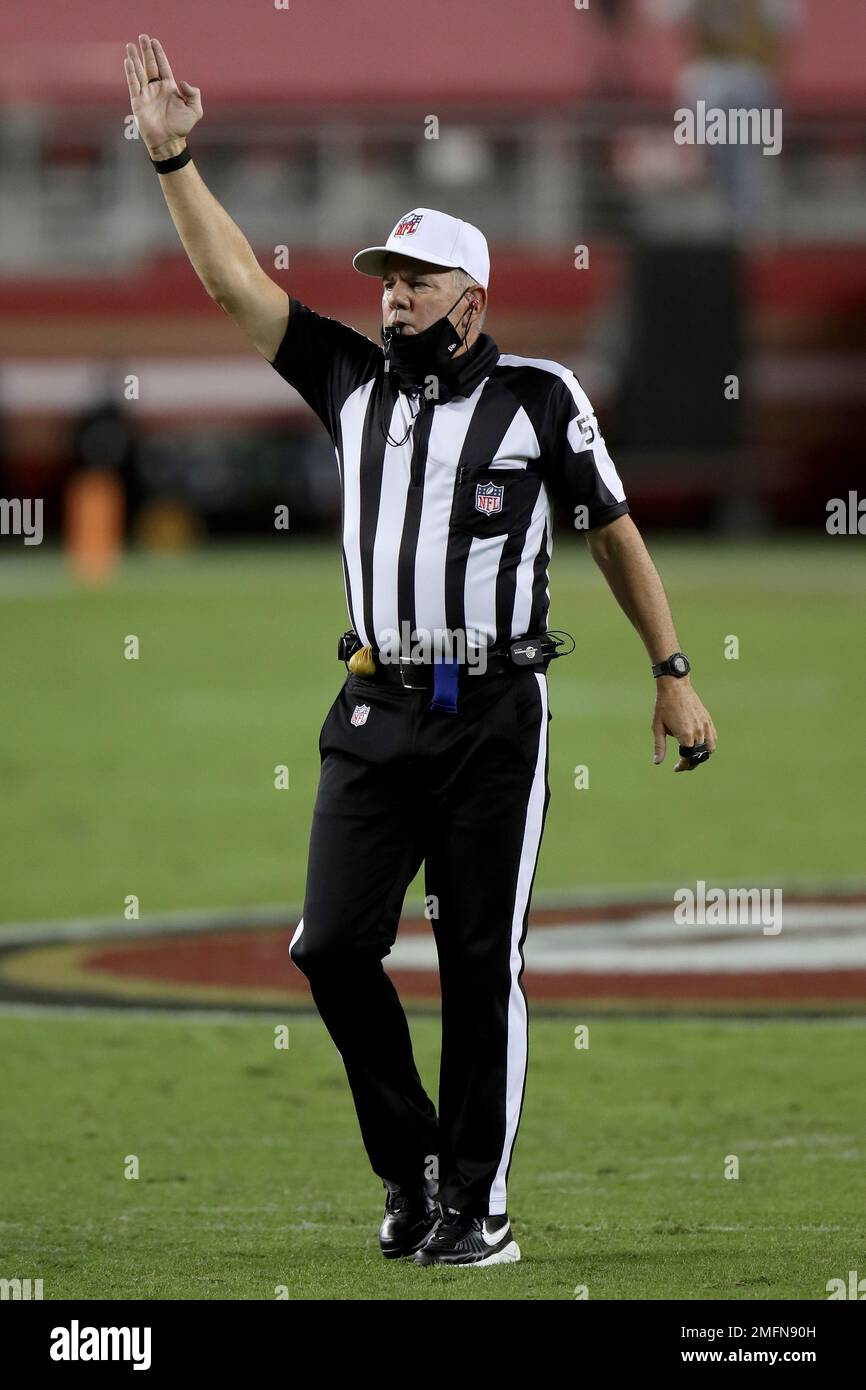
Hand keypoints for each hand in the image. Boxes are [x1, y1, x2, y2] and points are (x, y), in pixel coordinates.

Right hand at [124, 34, 201, 158]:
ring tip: (130, 45)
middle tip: (142, 36)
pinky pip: (133, 84)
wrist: (169, 142)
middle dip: (146, 51)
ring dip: (135, 58)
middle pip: (150, 65)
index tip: (154, 41)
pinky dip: (131, 73)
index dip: (159, 53)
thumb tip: (184, 82)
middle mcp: (156, 88)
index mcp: (169, 88)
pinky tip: (129, 61)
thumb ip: (194, 94)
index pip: (163, 66)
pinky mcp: (138, 102)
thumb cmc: (181, 128)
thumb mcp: (195, 110)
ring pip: (139, 72)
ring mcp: (146, 94)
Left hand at [651, 679, 717, 771]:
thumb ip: (659, 746)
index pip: (688, 758)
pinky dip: (709, 744)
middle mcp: (698, 732)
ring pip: (710, 748)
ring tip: (692, 755)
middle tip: (683, 763)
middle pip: (700, 755)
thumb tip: (657, 762)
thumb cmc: (663, 706)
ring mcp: (705, 725)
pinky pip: (713, 737)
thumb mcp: (657, 728)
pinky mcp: (708, 719)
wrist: (675, 686)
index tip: (677, 768)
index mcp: (685, 735)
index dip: (683, 766)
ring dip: (702, 754)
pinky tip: (699, 744)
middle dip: (692, 762)